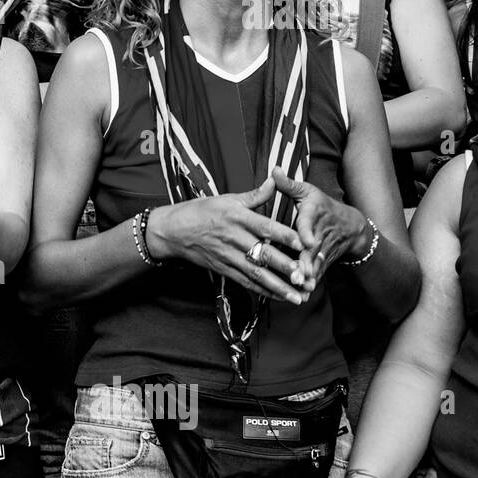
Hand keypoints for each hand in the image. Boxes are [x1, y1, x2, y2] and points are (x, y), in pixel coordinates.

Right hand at [145, 178, 313, 303]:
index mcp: (238, 217)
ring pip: (257, 273)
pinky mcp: (223, 269)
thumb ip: (255, 194)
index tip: (305, 243)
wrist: (172, 231)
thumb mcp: (226, 198)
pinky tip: (280, 297)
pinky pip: (246, 282)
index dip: (286, 235)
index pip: (266, 227)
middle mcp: (234, 238)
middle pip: (264, 254)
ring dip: (279, 286)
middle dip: (286, 267)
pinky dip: (264, 291)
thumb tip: (276, 179)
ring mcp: (228, 256)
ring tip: (298, 296)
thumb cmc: (200, 211)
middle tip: (305, 276)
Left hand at [272, 167, 369, 281]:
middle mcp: (320, 232)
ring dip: (309, 274)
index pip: (309, 222)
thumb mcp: (308, 192)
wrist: (352, 226)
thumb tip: (274, 170)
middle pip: (312, 247)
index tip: (308, 241)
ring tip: (301, 285)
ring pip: (315, 262)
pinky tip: (304, 294)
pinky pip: (318, 271)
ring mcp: (323, 249)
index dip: (308, 231)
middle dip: (306, 260)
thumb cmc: (322, 206)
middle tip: (298, 273)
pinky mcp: (324, 260)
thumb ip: (288, 184)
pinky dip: (312, 282)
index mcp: (314, 213)